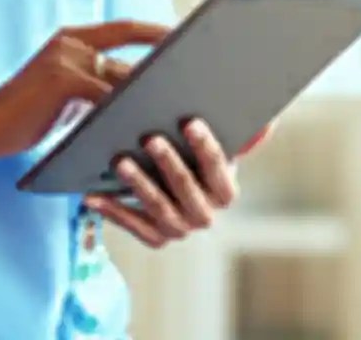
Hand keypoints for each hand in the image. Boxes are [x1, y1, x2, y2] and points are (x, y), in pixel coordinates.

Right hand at [0, 20, 169, 156]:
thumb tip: (139, 94)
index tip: (183, 37)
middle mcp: (70, 42)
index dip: (155, 32)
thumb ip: (96, 85)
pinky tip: (143, 126)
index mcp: (72, 39)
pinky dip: (125, 112)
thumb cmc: (28, 115)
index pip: (124, 29)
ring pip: (121, 77)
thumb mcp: (66, 93)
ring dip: (148, 95)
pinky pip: (106, 97)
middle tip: (194, 73)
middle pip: (129, 52)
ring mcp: (66, 59)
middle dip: (161, 65)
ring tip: (176, 107)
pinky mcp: (64, 81)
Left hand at [83, 119, 274, 248]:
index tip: (189, 122)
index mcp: (226, 192)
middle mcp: (205, 216)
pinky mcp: (155, 237)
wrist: (177, 188)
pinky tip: (92, 194)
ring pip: (159, 208)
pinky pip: (132, 225)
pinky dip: (112, 210)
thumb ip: (242, 135)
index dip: (206, 147)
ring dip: (138, 184)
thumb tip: (268, 122)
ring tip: (120, 161)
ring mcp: (179, 229)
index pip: (219, 170)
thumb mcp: (219, 145)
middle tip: (150, 138)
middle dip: (169, 163)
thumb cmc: (196, 157)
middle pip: (187, 189)